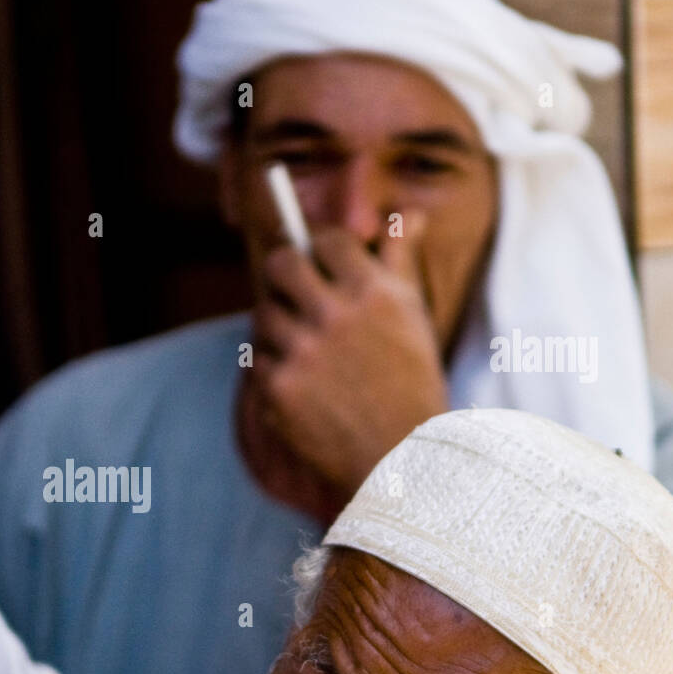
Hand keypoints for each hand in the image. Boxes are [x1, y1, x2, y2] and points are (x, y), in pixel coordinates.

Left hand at [249, 212, 448, 516]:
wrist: (400, 458)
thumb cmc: (410, 382)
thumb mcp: (413, 317)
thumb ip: (400, 260)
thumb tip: (403, 215)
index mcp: (373, 291)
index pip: (327, 240)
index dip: (319, 247)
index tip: (319, 260)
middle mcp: (336, 316)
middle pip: (280, 264)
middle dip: (282, 271)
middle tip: (287, 285)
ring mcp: (303, 352)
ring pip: (264, 313)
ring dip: (278, 325)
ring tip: (304, 347)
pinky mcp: (278, 388)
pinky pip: (260, 360)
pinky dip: (276, 370)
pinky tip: (303, 387)